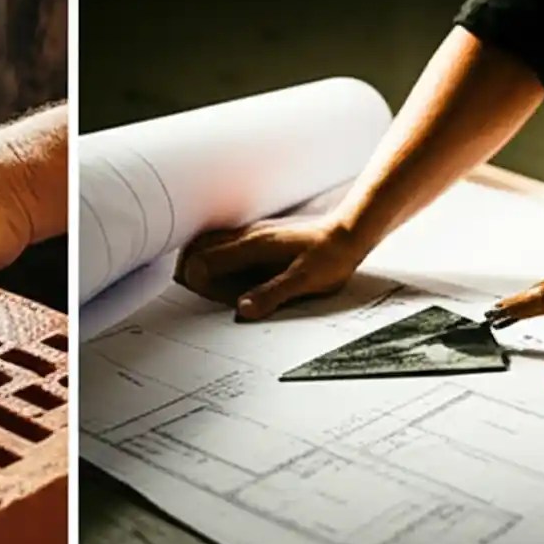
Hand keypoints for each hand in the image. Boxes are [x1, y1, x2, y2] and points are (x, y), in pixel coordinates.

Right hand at [174, 217, 366, 319]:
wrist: (349, 233)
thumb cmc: (330, 255)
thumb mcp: (304, 281)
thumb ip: (272, 294)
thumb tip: (243, 309)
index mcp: (251, 246)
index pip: (202, 261)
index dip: (201, 284)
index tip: (217, 299)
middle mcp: (246, 236)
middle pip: (196, 250)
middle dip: (193, 273)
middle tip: (208, 293)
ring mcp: (251, 235)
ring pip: (208, 245)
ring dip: (205, 266)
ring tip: (217, 288)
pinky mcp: (258, 238)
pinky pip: (224, 246)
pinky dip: (218, 262)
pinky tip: (234, 277)